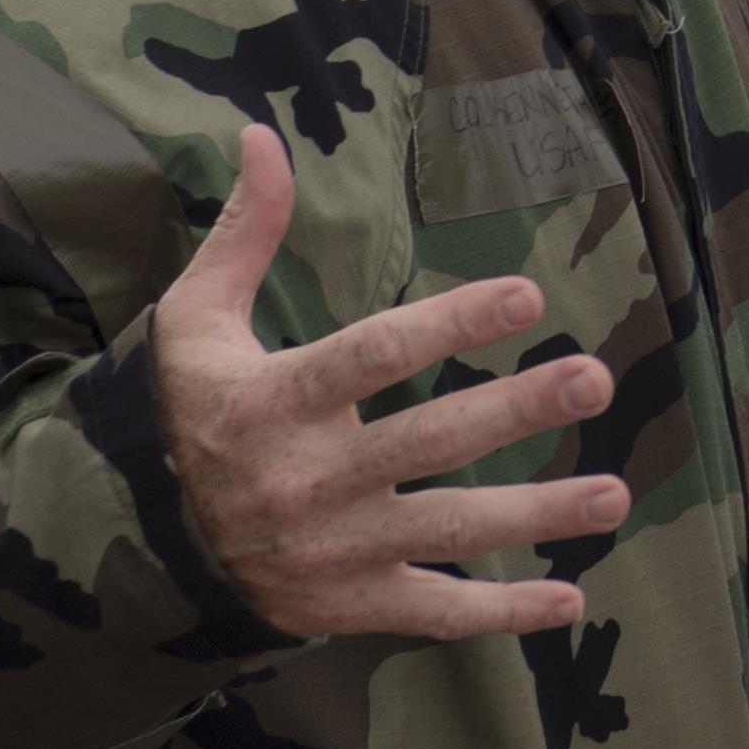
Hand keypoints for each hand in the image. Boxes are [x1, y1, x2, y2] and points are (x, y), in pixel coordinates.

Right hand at [152, 125, 628, 638]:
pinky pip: (432, 614)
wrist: (134, 540)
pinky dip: (502, 614)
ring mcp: (329, 550)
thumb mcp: (195, 318)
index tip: (528, 295)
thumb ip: (244, 231)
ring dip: (537, 515)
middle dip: (517, 412)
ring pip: (447, 531)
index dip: (451, 325)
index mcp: (270, 404)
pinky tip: (569, 601)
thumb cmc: (188, 409)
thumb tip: (261, 134)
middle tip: (595, 379)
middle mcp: (304, 481)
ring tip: (614, 496)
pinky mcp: (345, 604)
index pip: (373, 356)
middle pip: (428, 442)